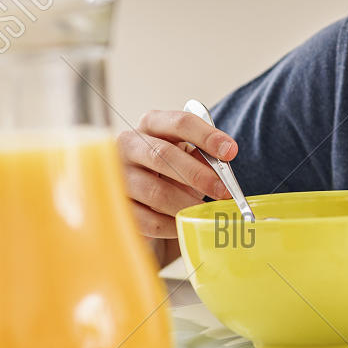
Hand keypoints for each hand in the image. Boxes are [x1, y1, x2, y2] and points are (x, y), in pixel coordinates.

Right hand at [119, 110, 236, 240]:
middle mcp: (128, 143)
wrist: (138, 196)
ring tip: (204, 212)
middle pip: (162, 155)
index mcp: (151, 124)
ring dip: (186, 203)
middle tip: (223, 191)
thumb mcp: (186, 157)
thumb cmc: (169, 171)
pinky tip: (184, 224)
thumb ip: (202, 156)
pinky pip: (148, 220)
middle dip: (198, 174)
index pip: (179, 122)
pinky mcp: (117, 205)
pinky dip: (172, 224)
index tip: (230, 151)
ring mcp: (117, 175)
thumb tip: (223, 166)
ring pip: (155, 191)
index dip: (207, 136)